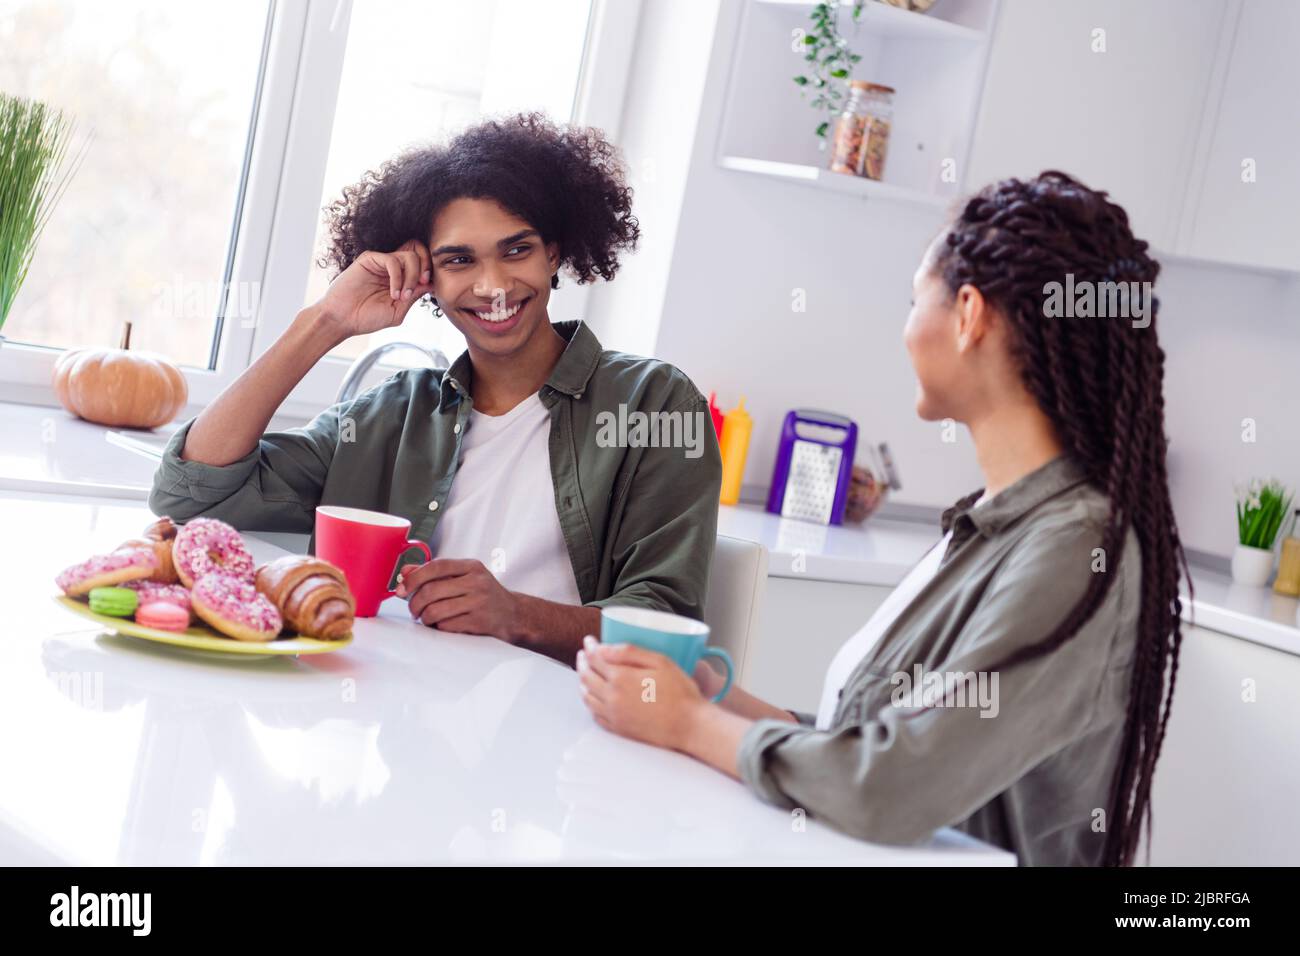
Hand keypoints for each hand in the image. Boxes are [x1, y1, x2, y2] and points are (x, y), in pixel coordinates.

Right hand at [316, 239, 436, 338]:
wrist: (342, 319)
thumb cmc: (366, 318)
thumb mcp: (397, 311)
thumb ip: (414, 296)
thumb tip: (432, 283)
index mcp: (401, 279)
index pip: (423, 265)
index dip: (431, 272)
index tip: (429, 287)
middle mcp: (393, 269)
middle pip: (420, 254)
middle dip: (426, 268)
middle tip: (421, 284)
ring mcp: (381, 263)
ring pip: (410, 255)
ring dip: (411, 277)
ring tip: (401, 296)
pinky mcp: (370, 259)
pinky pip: (392, 260)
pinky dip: (398, 277)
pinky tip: (393, 293)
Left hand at [395, 558, 519, 637]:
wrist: (514, 615)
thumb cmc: (484, 595)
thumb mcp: (464, 578)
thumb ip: (434, 574)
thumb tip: (404, 572)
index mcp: (471, 567)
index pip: (436, 566)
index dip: (414, 578)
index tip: (401, 589)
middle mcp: (477, 582)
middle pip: (431, 591)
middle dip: (415, 603)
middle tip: (414, 610)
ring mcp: (479, 602)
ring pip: (435, 610)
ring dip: (425, 618)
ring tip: (427, 619)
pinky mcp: (479, 622)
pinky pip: (446, 626)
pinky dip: (439, 627)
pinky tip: (443, 625)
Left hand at [577, 636, 706, 750]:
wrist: (689, 725)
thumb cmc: (680, 692)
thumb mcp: (660, 662)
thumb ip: (630, 652)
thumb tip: (603, 648)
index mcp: (621, 678)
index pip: (596, 659)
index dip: (590, 647)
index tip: (589, 640)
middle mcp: (612, 698)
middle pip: (586, 677)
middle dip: (582, 662)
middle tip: (584, 654)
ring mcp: (613, 715)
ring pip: (587, 696)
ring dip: (582, 682)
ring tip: (585, 673)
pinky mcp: (618, 729)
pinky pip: (595, 714)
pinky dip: (590, 702)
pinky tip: (593, 697)